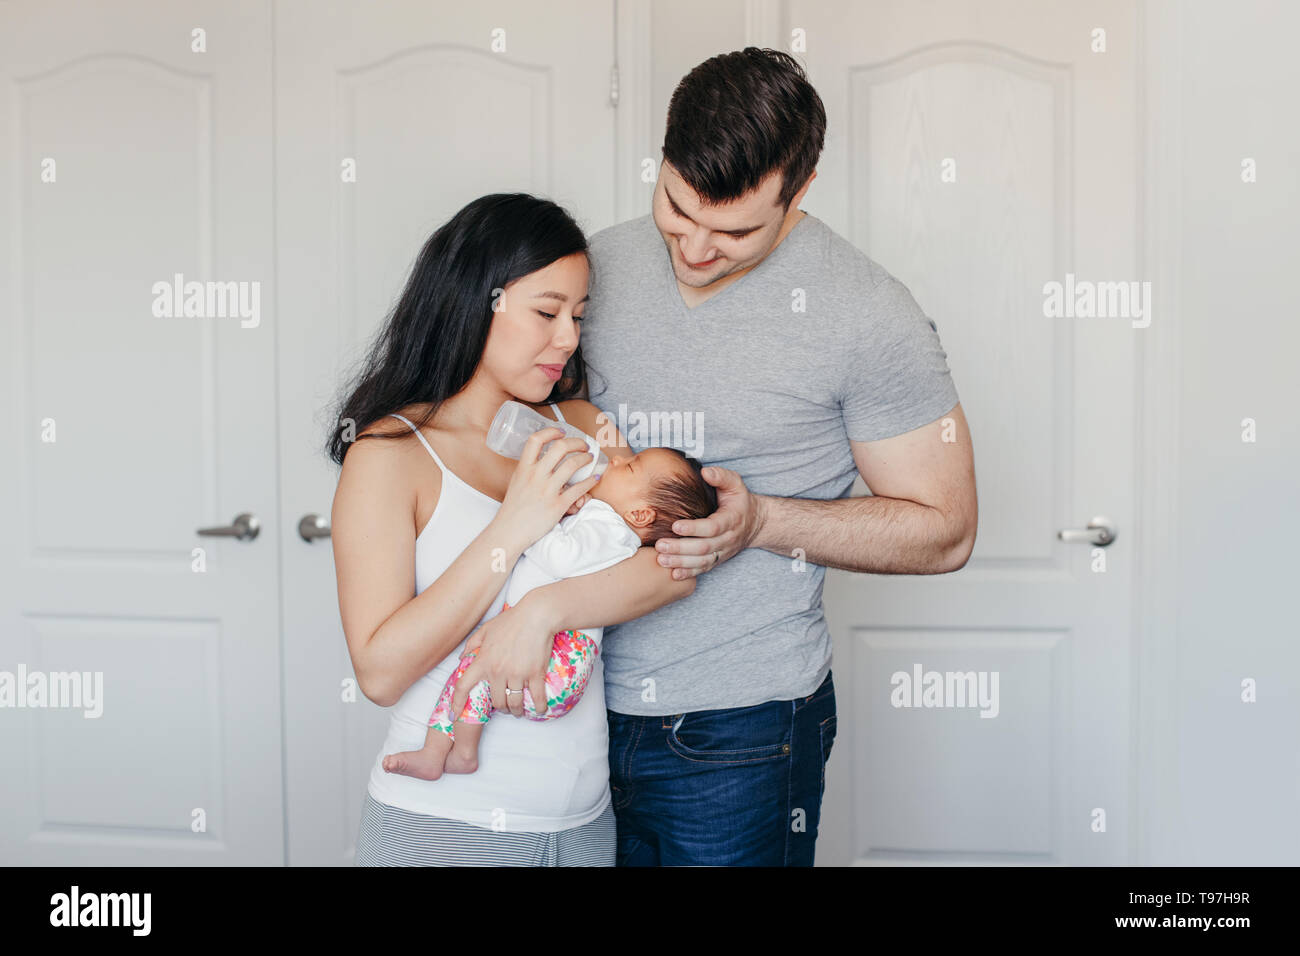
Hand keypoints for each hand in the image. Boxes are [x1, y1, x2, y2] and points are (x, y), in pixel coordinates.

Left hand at [449, 594, 558, 717]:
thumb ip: (472, 644)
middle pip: (495, 701)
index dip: (457, 703)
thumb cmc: (512, 620)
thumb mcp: (486, 629)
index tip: (455, 715)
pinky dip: (539, 708)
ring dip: (516, 711)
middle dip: (500, 708)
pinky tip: (540, 709)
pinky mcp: (535, 674)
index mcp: (484, 660)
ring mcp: (517, 674)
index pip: (464, 686)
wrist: (537, 615)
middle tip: (505, 707)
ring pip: (514, 703)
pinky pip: (537, 698)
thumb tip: (462, 658)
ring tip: (518, 710)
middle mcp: (498, 670)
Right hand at [491, 427, 600, 551]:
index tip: (562, 431)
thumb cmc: (513, 508)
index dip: (551, 431)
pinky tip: (595, 478)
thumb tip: (543, 461)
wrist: (509, 531)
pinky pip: (579, 488)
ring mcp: (547, 490)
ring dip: (585, 458)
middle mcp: (535, 476)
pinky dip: (590, 481)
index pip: (536, 440)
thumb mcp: (516, 482)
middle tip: (584, 445)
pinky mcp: (557, 505)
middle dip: (576, 443)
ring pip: (572, 465)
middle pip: (560, 448)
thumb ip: (529, 470)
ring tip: (590, 458)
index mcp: (523, 468)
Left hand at [654, 466, 765, 579]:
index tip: (675, 526)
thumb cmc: (739, 500)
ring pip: (702, 561)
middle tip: (660, 545)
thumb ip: (721, 476)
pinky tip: (673, 574)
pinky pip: (704, 569)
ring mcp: (723, 551)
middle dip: (681, 548)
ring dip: (681, 562)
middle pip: (704, 547)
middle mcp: (727, 538)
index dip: (694, 528)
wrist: (754, 522)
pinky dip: (689, 573)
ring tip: (661, 559)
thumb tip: (705, 472)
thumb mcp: (735, 483)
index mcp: (731, 519)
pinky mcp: (718, 559)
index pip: (713, 527)